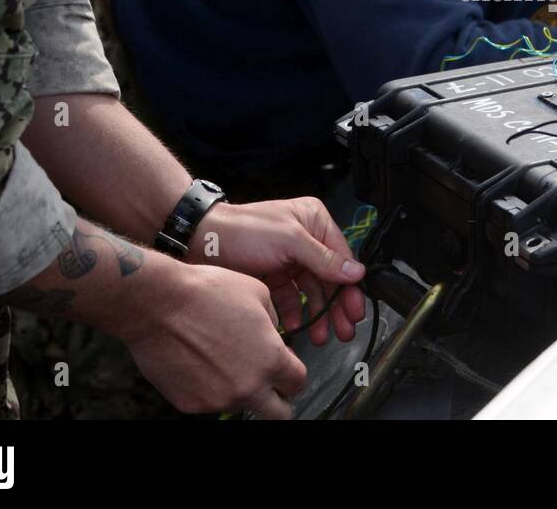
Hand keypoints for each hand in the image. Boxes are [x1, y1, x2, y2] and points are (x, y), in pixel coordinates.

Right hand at [121, 263, 306, 417]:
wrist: (157, 304)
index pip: (297, 382)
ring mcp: (219, 400)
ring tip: (221, 358)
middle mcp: (248, 386)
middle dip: (278, 399)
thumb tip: (275, 337)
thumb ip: (274, 322)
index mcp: (271, 359)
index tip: (283, 367)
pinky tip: (199, 362)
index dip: (292, 373)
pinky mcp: (191, 405)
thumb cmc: (206, 292)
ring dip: (240, 390)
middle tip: (268, 384)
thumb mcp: (258, 294)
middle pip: (279, 413)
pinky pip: (210, 403)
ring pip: (242, 405)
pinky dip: (210, 388)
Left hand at [191, 198, 365, 345]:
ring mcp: (289, 260)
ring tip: (320, 336)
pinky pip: (291, 300)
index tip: (355, 311)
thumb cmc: (242, 230)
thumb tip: (355, 273)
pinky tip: (295, 328)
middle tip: (343, 330)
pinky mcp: (274, 277)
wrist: (200, 241)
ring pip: (312, 292)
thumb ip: (323, 259)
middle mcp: (305, 240)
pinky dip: (294, 315)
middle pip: (330, 278)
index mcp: (314, 221)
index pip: (342, 258)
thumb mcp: (289, 241)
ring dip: (318, 315)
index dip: (350, 287)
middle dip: (337, 306)